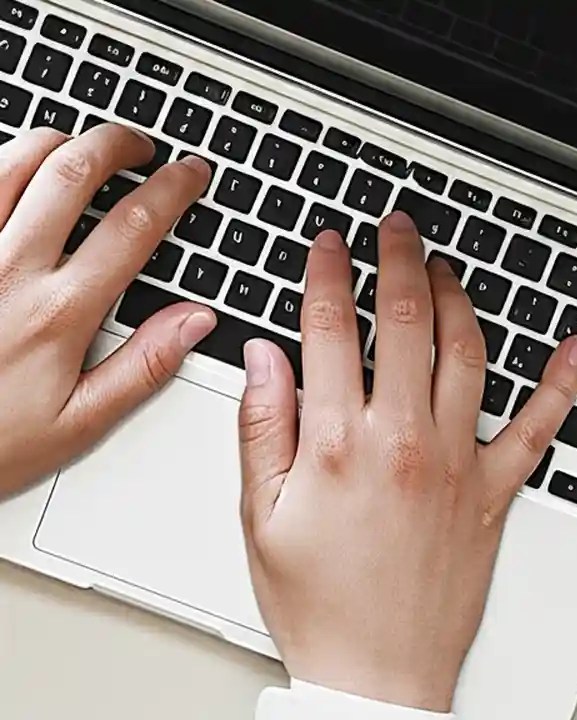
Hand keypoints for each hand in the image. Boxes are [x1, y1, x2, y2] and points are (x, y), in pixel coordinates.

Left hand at [0, 126, 213, 496]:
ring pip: (13, 161)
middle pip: (73, 170)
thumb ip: (144, 365)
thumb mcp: (78, 423)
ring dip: (56, 141)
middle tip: (139, 145)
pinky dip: (0, 165)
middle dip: (116, 143)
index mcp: (58, 313)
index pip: (133, 225)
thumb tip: (194, 320)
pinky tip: (14, 173)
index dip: (172, 188)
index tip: (190, 173)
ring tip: (78, 146)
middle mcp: (9, 271)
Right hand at [238, 211, 576, 711]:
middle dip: (399, 259)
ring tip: (447, 268)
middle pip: (405, 320)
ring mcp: (457, 460)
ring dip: (459, 298)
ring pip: (467, 352)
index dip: (328, 273)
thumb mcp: (260, 517)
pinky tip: (576, 346)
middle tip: (397, 228)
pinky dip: (562, 382)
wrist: (378, 669)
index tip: (330, 245)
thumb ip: (261, 427)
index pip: (330, 329)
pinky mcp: (495, 489)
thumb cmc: (321, 603)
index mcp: (338, 442)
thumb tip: (263, 358)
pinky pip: (539, 425)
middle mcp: (404, 439)